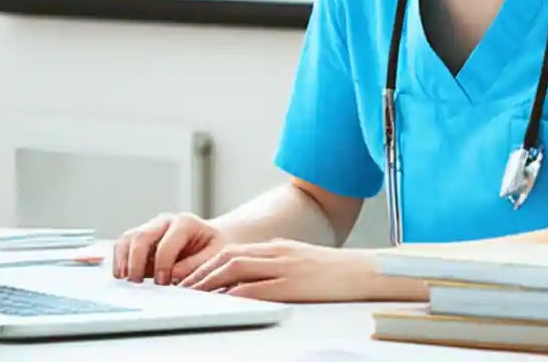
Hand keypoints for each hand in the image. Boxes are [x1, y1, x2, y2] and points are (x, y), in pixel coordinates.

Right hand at [112, 213, 226, 285]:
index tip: (163, 283)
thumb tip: (174, 276)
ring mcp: (151, 229)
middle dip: (136, 261)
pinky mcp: (141, 240)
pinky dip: (120, 260)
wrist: (212, 241)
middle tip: (137, 283)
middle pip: (141, 236)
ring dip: (123, 260)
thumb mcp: (215, 256)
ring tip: (124, 280)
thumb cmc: (215, 248)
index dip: (162, 265)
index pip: (167, 243)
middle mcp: (164, 222)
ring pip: (128, 238)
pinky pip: (123, 246)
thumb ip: (196, 265)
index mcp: (185, 223)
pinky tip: (122, 276)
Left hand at [177, 239, 377, 301]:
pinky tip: (224, 301)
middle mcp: (276, 253)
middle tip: (184, 287)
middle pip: (228, 258)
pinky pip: (258, 288)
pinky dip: (236, 293)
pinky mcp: (293, 285)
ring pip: (237, 270)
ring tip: (195, 295)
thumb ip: (275, 262)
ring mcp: (284, 268)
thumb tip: (252, 273)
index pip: (232, 251)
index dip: (207, 263)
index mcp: (276, 247)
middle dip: (202, 272)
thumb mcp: (299, 259)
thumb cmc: (334, 270)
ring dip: (211, 282)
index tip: (191, 276)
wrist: (363, 271)